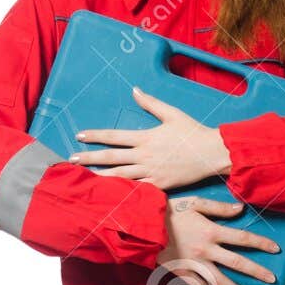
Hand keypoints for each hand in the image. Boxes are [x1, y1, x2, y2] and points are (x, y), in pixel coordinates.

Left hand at [71, 86, 231, 190]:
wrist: (213, 153)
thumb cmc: (194, 133)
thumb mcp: (172, 113)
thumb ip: (150, 103)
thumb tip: (134, 90)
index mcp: (146, 138)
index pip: (114, 136)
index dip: (95, 136)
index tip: (79, 136)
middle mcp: (145, 156)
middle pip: (111, 158)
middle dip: (89, 159)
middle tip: (71, 160)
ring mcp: (153, 172)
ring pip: (121, 176)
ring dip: (101, 177)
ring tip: (84, 178)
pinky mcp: (161, 184)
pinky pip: (139, 190)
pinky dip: (123, 192)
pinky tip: (111, 194)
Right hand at [156, 195, 279, 284]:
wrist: (141, 226)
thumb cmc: (167, 212)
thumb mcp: (193, 203)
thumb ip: (218, 208)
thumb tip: (240, 209)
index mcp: (210, 232)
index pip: (242, 238)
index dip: (261, 243)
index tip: (275, 249)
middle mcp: (205, 250)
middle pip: (237, 263)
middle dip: (257, 272)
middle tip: (272, 280)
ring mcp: (194, 264)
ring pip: (221, 281)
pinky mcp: (181, 273)